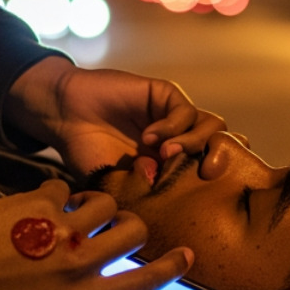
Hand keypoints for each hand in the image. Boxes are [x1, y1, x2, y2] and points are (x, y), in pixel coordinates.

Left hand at [0, 180, 192, 289]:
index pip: (140, 284)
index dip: (170, 269)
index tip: (186, 255)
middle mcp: (79, 262)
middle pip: (133, 232)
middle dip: (132, 227)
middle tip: (118, 229)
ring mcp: (60, 228)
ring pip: (105, 203)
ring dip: (97, 207)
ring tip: (81, 213)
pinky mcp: (38, 201)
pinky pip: (63, 187)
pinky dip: (56, 194)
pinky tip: (41, 204)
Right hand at [7, 57, 226, 175]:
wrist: (65, 118)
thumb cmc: (88, 154)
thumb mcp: (119, 183)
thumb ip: (146, 189)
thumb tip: (170, 191)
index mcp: (176, 165)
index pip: (215, 169)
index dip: (224, 180)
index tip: (213, 195)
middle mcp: (181, 139)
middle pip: (224, 145)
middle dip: (222, 158)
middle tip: (206, 173)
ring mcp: (174, 116)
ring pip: (211, 126)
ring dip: (194, 143)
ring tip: (166, 155)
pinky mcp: (164, 94)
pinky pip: (185, 110)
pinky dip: (171, 127)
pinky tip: (148, 137)